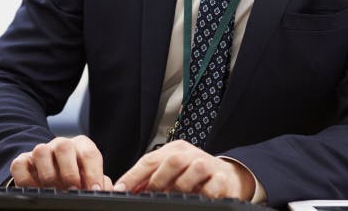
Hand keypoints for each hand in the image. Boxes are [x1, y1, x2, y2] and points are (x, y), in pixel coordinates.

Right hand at [10, 135, 112, 190]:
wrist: (50, 173)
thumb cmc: (76, 176)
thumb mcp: (89, 177)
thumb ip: (99, 182)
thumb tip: (108, 191)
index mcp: (82, 146)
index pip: (89, 153)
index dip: (93, 173)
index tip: (94, 190)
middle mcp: (61, 144)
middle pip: (64, 147)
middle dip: (70, 172)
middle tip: (73, 191)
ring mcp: (41, 150)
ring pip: (41, 151)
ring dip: (48, 175)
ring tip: (54, 191)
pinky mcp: (22, 160)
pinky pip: (20, 165)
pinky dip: (26, 179)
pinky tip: (36, 190)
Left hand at [114, 140, 254, 200]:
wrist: (227, 175)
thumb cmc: (193, 174)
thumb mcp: (171, 172)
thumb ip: (150, 179)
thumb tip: (124, 189)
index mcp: (174, 150)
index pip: (149, 160)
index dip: (133, 176)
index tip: (120, 190)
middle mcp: (190, 154)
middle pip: (172, 160)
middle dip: (158, 180)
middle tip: (150, 195)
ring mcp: (207, 165)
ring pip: (194, 169)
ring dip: (182, 186)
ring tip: (176, 198)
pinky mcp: (222, 179)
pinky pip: (212, 187)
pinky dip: (204, 194)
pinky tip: (198, 198)